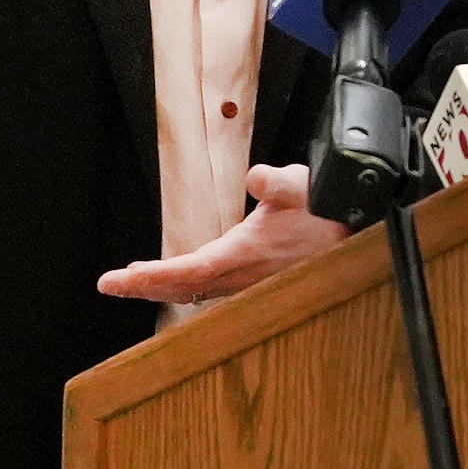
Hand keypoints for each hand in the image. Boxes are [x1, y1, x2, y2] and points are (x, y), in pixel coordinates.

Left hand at [95, 164, 349, 305]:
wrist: (356, 230)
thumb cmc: (327, 209)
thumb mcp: (304, 187)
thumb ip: (278, 182)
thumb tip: (255, 177)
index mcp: (245, 253)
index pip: (187, 271)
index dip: (150, 277)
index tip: (116, 280)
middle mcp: (243, 274)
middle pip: (183, 287)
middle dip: (145, 286)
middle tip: (111, 285)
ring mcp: (249, 280)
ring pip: (196, 291)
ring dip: (164, 286)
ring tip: (136, 280)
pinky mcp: (256, 278)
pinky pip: (211, 288)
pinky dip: (187, 285)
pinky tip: (181, 280)